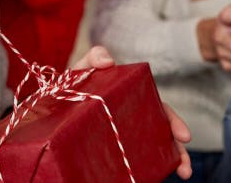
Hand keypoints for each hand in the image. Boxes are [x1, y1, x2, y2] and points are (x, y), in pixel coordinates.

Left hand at [74, 47, 191, 179]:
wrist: (45, 111)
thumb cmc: (69, 88)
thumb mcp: (80, 71)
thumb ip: (93, 59)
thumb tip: (109, 61)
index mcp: (130, 98)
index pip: (158, 108)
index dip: (172, 120)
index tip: (184, 136)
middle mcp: (132, 117)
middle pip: (161, 132)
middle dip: (178, 149)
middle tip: (185, 168)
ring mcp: (123, 135)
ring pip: (153, 149)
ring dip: (171, 162)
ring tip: (181, 175)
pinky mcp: (112, 151)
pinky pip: (133, 162)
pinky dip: (147, 170)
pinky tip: (150, 178)